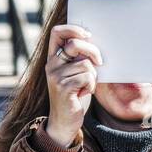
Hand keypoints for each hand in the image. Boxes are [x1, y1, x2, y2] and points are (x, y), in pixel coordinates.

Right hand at [44, 23, 100, 146]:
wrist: (64, 123)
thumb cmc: (73, 96)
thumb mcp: (74, 73)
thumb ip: (78, 58)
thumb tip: (92, 41)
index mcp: (53, 59)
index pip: (57, 32)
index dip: (73, 28)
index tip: (87, 35)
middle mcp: (51, 66)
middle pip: (75, 44)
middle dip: (93, 51)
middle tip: (99, 62)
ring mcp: (56, 77)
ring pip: (85, 64)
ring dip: (93, 76)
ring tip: (86, 86)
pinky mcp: (63, 88)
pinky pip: (87, 77)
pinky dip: (91, 86)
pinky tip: (84, 93)